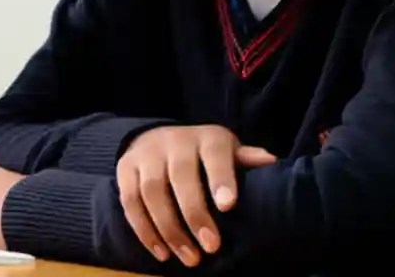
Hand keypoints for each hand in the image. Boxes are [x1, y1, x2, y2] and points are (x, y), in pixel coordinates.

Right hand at [117, 124, 275, 267]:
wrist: (155, 138)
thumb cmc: (202, 154)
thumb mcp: (226, 152)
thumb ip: (245, 159)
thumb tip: (270, 161)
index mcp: (206, 138)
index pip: (214, 155)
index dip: (221, 178)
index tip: (228, 205)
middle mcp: (173, 141)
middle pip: (180, 176)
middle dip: (194, 214)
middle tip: (211, 247)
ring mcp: (146, 155)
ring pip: (152, 192)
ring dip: (169, 229)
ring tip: (188, 257)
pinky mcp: (124, 169)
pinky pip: (130, 201)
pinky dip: (144, 230)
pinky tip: (161, 252)